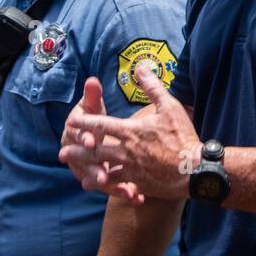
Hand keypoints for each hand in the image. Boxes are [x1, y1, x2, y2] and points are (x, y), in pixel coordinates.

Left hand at [59, 63, 200, 202]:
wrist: (194, 170)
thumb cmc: (182, 136)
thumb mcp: (169, 107)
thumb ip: (152, 87)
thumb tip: (140, 67)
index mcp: (130, 131)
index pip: (101, 125)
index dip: (84, 122)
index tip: (71, 120)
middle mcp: (126, 152)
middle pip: (95, 151)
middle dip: (77, 151)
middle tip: (62, 152)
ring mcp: (131, 170)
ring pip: (104, 170)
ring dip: (88, 171)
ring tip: (75, 173)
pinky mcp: (139, 183)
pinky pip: (119, 184)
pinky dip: (108, 185)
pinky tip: (101, 187)